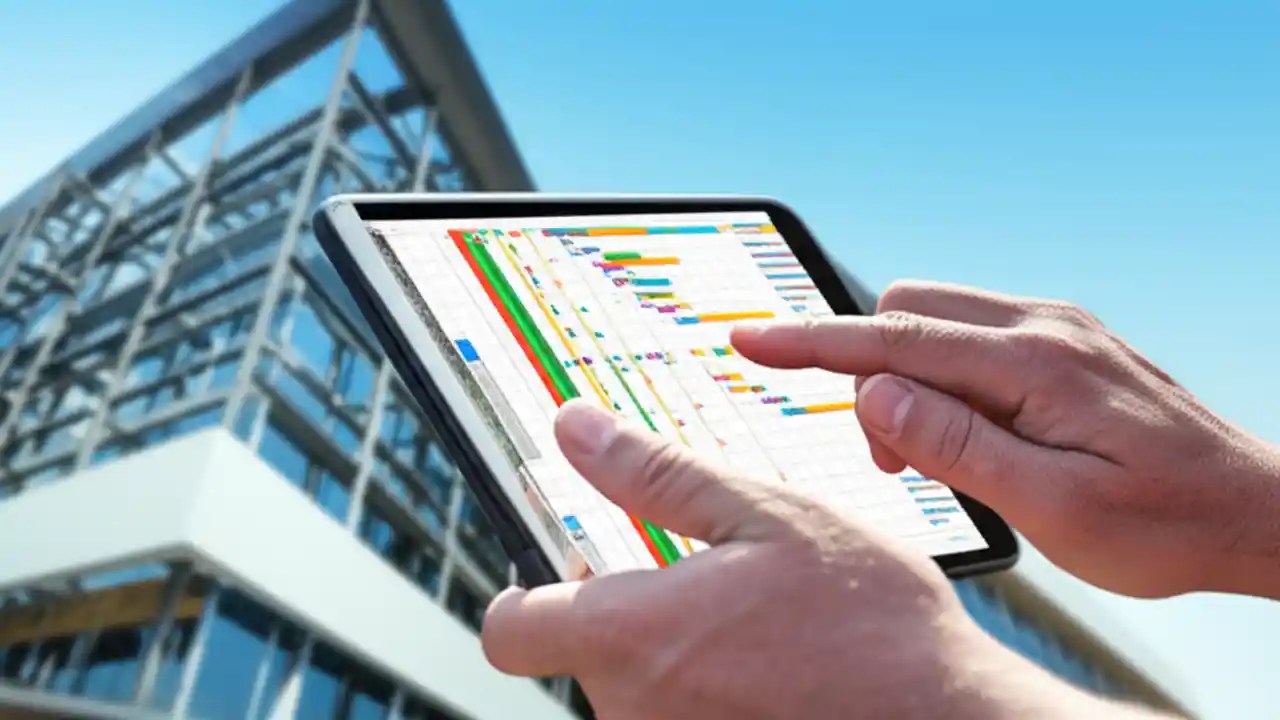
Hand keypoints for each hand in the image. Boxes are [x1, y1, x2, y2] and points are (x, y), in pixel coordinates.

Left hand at [482, 401, 1163, 719]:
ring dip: (679, 662)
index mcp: (630, 635)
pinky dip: (713, 700)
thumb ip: (654, 473)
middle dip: (631, 620)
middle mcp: (634, 714)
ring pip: (639, 697)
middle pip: (585, 660)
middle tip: (713, 590)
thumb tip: (573, 428)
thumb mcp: (765, 516)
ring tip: (759, 634)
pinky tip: (772, 677)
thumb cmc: (871, 622)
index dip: (524, 597)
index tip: (564, 577)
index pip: (510, 630)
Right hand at [732, 280, 1279, 598]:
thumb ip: (955, 444)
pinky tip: (978, 436)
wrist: (1251, 511)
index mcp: (1036, 366)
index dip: (813, 343)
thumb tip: (871, 391)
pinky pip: (973, 336)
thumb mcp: (1054, 507)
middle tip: (896, 459)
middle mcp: (1044, 327)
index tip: (751, 341)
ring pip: (936, 322)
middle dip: (870, 374)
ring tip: (943, 457)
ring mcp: (1057, 328)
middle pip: (907, 313)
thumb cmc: (1162, 526)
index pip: (895, 341)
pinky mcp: (1064, 342)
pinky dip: (946, 378)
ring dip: (909, 379)